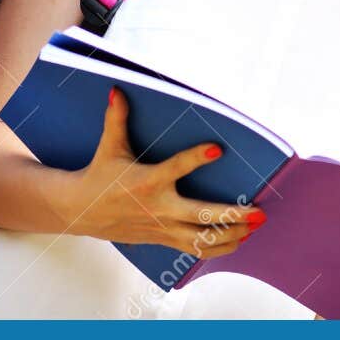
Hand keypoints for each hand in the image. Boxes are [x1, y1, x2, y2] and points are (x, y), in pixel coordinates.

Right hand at [57, 88, 261, 257]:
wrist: (81, 211)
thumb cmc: (101, 175)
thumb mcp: (110, 147)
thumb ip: (117, 119)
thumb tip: (117, 90)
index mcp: (148, 180)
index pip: (176, 168)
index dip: (196, 158)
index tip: (218, 149)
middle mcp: (158, 206)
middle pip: (200, 216)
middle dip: (231, 216)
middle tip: (258, 212)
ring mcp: (162, 227)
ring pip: (201, 238)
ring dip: (230, 235)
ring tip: (254, 227)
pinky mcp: (162, 238)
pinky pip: (193, 249)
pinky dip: (217, 248)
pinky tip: (238, 241)